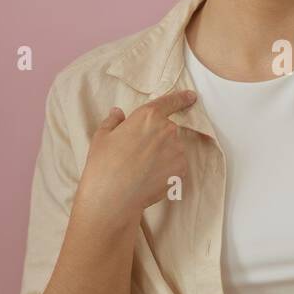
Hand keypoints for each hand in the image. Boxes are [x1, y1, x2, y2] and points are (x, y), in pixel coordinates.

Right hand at [71, 89, 198, 232]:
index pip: (170, 102)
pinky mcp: (182, 170)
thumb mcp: (102, 137)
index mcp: (148, 116)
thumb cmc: (104, 164)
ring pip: (173, 149)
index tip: (191, 96)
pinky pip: (176, 166)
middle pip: (168, 129)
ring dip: (163, 155)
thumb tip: (118, 112)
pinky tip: (150, 178)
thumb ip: (113, 121)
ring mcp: (178, 150)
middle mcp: (167, 129)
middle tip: (138, 154)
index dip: (182, 98)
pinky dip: (167, 170)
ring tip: (142, 169)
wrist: (113, 197)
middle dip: (158, 139)